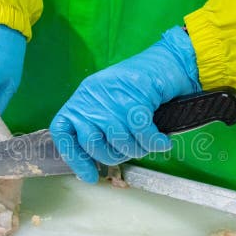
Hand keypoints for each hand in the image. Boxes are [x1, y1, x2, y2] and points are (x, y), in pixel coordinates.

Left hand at [50, 26, 200, 181]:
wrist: (172, 60)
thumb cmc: (142, 86)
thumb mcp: (111, 104)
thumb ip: (100, 127)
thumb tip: (96, 162)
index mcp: (82, 99)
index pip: (63, 131)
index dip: (74, 157)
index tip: (89, 175)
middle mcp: (92, 97)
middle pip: (93, 143)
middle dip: (115, 155)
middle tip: (132, 149)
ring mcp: (113, 97)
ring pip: (120, 140)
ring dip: (139, 148)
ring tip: (149, 142)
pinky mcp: (137, 96)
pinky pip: (143, 134)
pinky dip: (155, 142)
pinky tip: (162, 140)